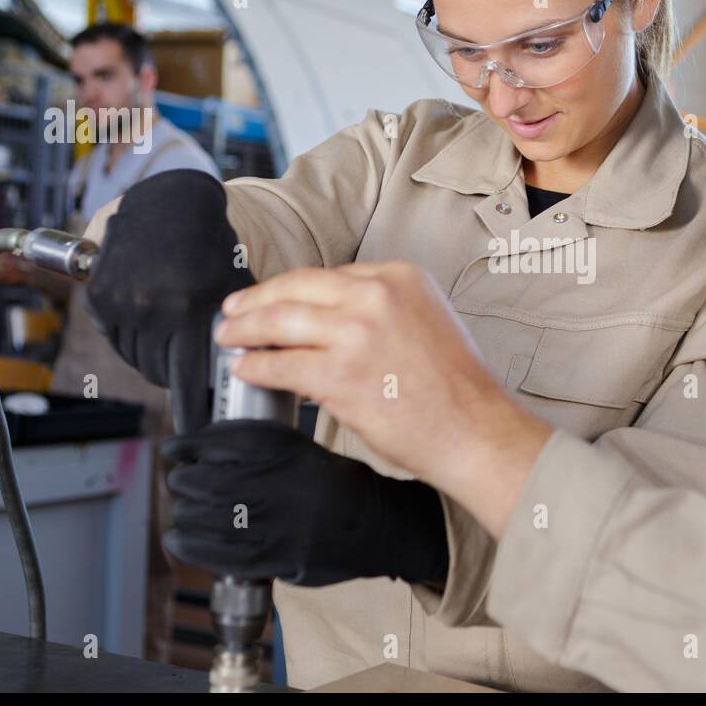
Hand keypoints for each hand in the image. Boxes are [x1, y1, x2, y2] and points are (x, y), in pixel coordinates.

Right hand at [86, 170, 252, 432]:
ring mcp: (120, 305)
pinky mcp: (99, 298)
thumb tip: (238, 373)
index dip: (194, 409)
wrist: (171, 202)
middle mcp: (150, 310)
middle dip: (178, 376)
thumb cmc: (211, 246)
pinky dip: (132, 337)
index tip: (198, 431)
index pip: (187, 379)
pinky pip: (116, 338)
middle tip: (190, 371)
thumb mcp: (233, 288)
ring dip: (155, 358)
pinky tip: (149, 320)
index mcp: (188, 311)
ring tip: (170, 338)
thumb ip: (236, 331)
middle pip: (161, 373)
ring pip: (137, 358)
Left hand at [161, 419, 448, 585]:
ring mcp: (267, 522)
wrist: (376, 522)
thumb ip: (255, 447)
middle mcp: (268, 482)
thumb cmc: (335, 482)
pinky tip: (178, 540)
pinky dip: (187, 545)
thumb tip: (202, 452)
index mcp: (276, 448)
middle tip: (181, 483)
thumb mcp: (299, 446)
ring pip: (200, 517)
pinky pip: (213, 554)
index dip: (184, 447)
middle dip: (182, 482)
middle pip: (199, 481)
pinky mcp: (268, 556)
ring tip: (184, 511)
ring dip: (183, 514)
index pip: (210, 443)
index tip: (174, 450)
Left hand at [215, 263, 551, 519]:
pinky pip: (281, 364)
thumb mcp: (428, 319)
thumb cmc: (457, 386)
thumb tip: (330, 319)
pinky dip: (256, 365)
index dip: (291, 288)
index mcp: (400, 277)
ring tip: (229, 337)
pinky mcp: (339, 374)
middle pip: (296, 288)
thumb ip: (384, 308)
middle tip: (233, 311)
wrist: (475, 429)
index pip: (328, 275)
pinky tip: (246, 368)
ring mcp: (356, 333)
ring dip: (245, 329)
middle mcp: (376, 295)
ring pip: (279, 321)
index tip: (273, 298)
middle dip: (255, 300)